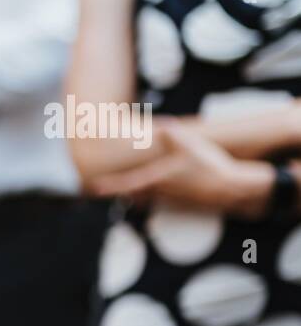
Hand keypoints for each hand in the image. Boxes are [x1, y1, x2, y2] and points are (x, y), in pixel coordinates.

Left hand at [90, 122, 273, 216]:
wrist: (231, 186)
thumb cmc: (209, 166)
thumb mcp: (191, 145)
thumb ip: (174, 136)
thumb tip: (164, 127)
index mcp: (158, 179)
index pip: (127, 185)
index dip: (110, 187)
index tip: (93, 190)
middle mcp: (161, 191)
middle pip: (131, 193)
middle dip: (116, 190)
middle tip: (99, 190)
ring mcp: (171, 197)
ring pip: (144, 197)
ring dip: (131, 193)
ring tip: (119, 190)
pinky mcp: (182, 199)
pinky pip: (159, 198)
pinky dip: (148, 195)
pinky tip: (147, 192)